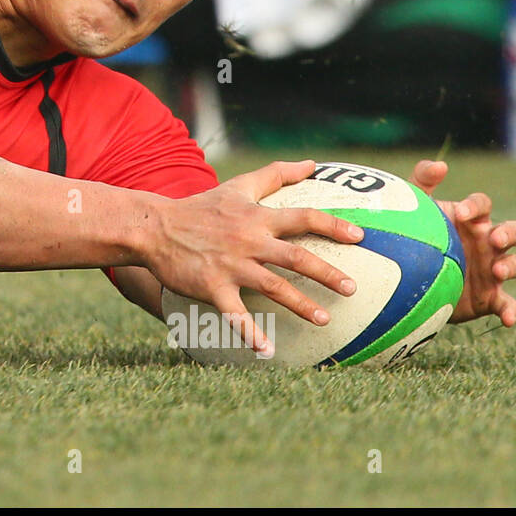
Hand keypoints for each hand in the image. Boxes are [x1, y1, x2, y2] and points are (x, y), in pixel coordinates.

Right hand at [142, 159, 361, 355]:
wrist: (155, 228)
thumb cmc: (200, 207)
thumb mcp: (237, 186)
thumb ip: (275, 175)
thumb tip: (311, 164)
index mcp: (256, 217)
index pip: (302, 217)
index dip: (333, 226)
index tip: (360, 236)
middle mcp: (248, 241)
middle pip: (296, 257)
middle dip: (327, 273)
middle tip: (353, 288)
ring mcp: (231, 266)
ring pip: (273, 286)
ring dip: (301, 305)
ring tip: (325, 320)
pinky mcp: (212, 287)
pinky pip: (235, 313)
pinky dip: (250, 332)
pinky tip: (266, 351)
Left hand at [410, 160, 515, 325]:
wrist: (409, 281)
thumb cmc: (414, 237)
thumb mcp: (412, 208)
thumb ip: (421, 182)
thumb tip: (440, 165)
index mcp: (470, 220)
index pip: (482, 205)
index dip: (477, 206)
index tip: (463, 213)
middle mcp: (487, 242)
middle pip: (512, 231)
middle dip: (508, 233)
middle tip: (494, 238)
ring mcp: (492, 269)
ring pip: (514, 264)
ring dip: (510, 266)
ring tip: (497, 271)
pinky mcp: (491, 296)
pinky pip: (508, 303)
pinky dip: (512, 310)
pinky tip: (508, 318)